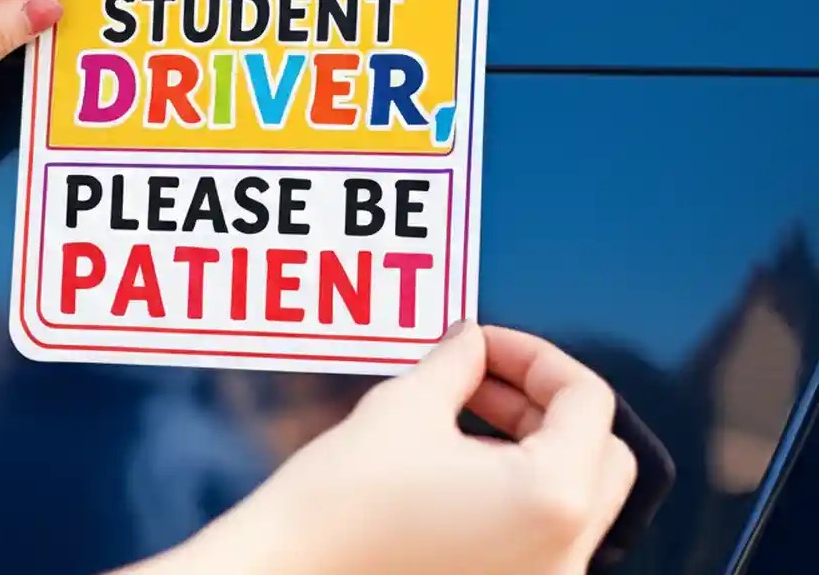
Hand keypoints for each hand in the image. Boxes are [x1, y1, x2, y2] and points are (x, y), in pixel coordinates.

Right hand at [137, 323, 636, 574]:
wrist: (289, 571)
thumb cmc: (342, 499)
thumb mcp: (407, 404)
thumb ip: (461, 360)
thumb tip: (475, 340)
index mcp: (554, 498)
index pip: (588, 400)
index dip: (534, 355)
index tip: (482, 342)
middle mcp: (567, 553)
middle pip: (602, 451)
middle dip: (545, 401)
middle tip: (481, 376)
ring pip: (577, 493)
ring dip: (534, 443)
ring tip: (462, 415)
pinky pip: (546, 532)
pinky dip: (519, 488)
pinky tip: (458, 465)